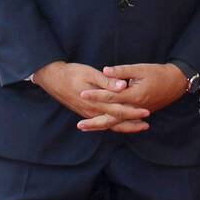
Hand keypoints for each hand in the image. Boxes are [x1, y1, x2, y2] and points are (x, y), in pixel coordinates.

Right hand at [31, 61, 149, 132]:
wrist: (52, 78)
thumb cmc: (72, 73)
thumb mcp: (90, 73)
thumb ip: (107, 81)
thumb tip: (123, 86)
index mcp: (96, 102)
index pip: (119, 111)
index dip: (134, 112)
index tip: (147, 112)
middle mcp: (92, 111)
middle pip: (116, 122)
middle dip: (132, 124)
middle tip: (147, 125)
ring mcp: (88, 114)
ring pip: (109, 125)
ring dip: (124, 127)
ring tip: (138, 126)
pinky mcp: (85, 113)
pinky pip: (102, 123)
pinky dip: (113, 125)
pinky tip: (120, 124)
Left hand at [76, 62, 186, 130]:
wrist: (177, 82)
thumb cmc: (159, 73)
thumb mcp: (140, 68)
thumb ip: (122, 71)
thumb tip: (105, 71)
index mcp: (135, 95)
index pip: (111, 97)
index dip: (96, 95)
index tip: (82, 94)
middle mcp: (136, 107)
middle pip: (112, 118)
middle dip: (95, 122)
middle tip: (80, 125)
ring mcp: (139, 112)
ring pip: (118, 123)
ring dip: (102, 126)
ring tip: (87, 128)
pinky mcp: (141, 113)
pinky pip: (125, 122)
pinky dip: (114, 125)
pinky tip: (104, 126)